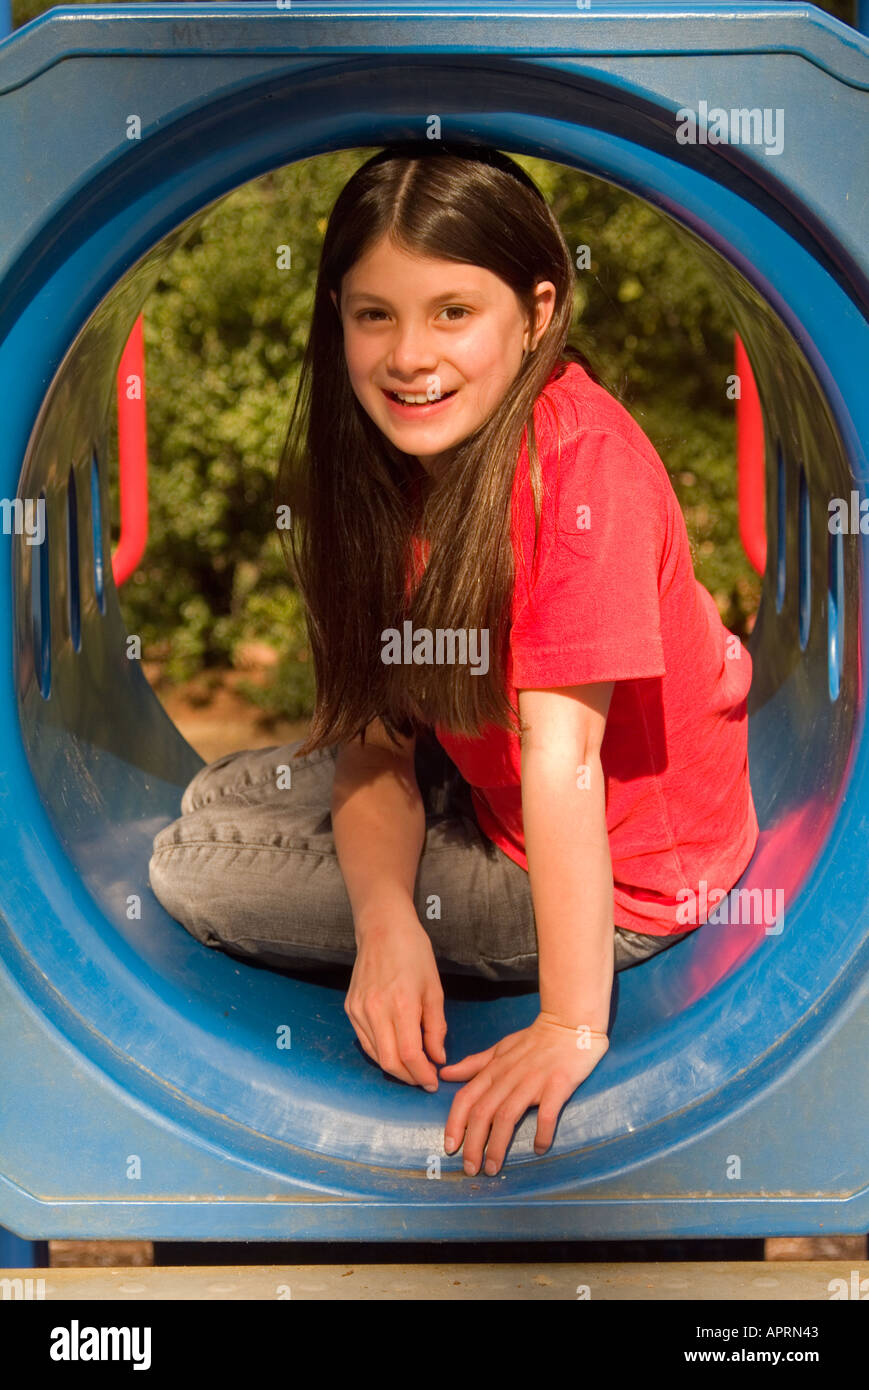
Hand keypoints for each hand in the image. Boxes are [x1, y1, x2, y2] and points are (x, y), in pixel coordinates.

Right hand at [345, 909, 446, 1090]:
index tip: (433, 1082)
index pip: (409, 1054)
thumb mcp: (434, 989)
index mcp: (401, 1004)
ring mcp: (358, 1010)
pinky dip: (380, 1052)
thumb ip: (436, 1027)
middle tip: (424, 1079)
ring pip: (375, 1055)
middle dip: (408, 1077)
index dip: (422, 1074)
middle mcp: (375, 1010)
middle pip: (389, 1062)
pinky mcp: (350, 1008)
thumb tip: (437, 1057)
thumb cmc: (413, 953)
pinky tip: (394, 1051)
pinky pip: (365, 1041)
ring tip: (412, 1067)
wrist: (382, 928)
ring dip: (394, 1068)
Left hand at [439, 1012, 608, 1174]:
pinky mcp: (557, 1085)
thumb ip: (474, 1064)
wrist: (570, 1024)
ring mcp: (533, 1081)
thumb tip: (446, 1074)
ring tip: (493, 1168)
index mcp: (494, 1070)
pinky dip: (541, 1133)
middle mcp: (508, 1077)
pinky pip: (547, 1114)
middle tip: (470, 1169)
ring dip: (497, 1145)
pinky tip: (539, 1149)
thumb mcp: (500, 1048)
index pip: (466, 1098)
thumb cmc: (534, 1039)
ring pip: (507, 1117)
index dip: (455, 1124)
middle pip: (482, 1113)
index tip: (449, 1148)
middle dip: (472, 1144)